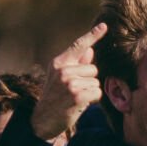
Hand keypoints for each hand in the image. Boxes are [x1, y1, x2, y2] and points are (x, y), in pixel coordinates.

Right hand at [32, 24, 106, 140]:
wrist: (42, 120)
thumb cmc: (54, 98)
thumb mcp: (60, 77)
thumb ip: (76, 63)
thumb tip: (90, 50)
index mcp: (58, 63)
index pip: (78, 45)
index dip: (93, 35)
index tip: (104, 26)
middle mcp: (63, 70)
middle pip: (93, 68)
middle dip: (89, 79)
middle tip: (75, 90)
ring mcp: (69, 83)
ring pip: (96, 81)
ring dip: (90, 91)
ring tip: (75, 98)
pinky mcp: (77, 95)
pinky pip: (97, 92)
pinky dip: (92, 100)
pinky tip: (80, 104)